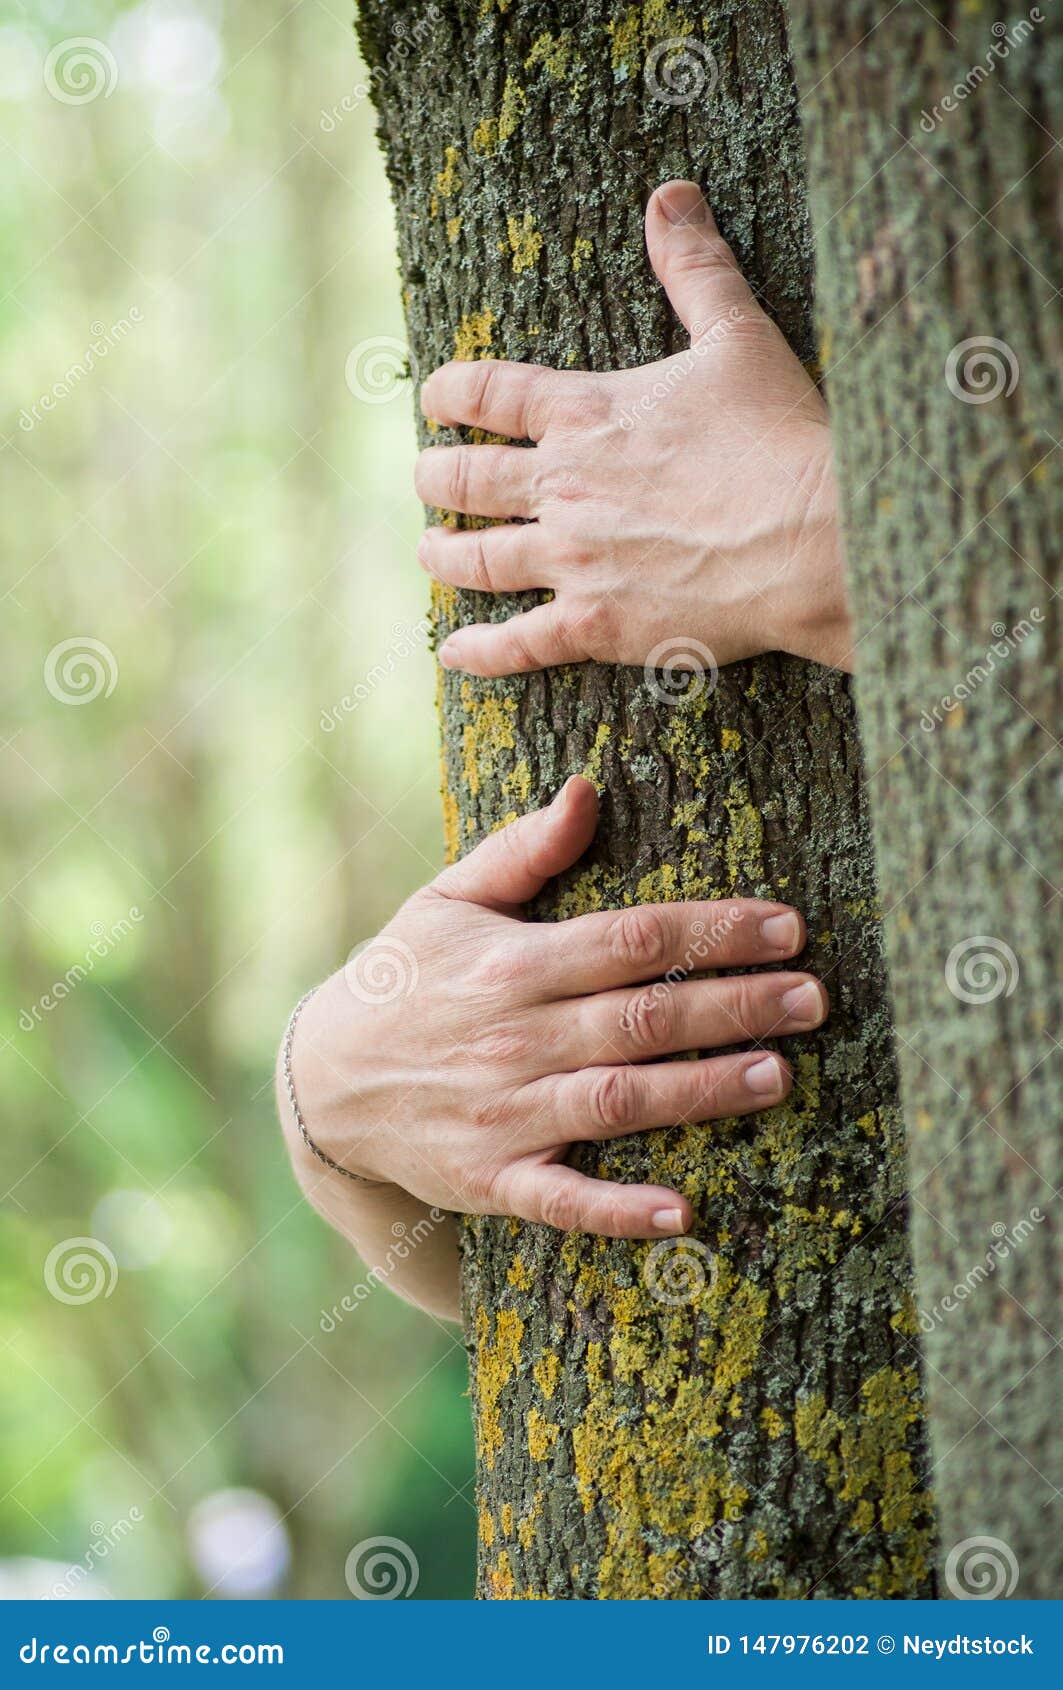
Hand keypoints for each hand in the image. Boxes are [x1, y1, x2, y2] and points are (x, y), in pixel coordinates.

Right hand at [287, 777, 827, 1238]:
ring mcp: (504, 1112)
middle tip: (813, 998)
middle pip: (643, 1018)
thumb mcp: (448, 899)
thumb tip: (590, 789)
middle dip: (734, 1006)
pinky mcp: (492, 1177)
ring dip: (702, 1091)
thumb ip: (523, 849)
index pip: (632, 939)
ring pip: (619, 1101)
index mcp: (514, 963)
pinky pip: (562, 1199)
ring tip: (778, 1074)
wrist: (324, 1082)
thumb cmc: (404, 978)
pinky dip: (618, 1210)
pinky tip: (681, 1215)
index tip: (788, 926)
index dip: (713, 931)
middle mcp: (516, 1036)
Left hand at [415, 179, 853, 676]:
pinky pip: (517, 642)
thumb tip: (670, 195)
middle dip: (437, 477)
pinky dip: (480, 650)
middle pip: (467, 479)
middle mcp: (561, 486)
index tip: (432, 398)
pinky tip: (454, 652)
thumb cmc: (778, 436)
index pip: (490, 394)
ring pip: (479, 559)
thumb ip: (695, 268)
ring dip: (445, 554)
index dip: (451, 392)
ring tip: (429, 551)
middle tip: (425, 479)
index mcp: (585, 413)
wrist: (809, 538)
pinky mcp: (595, 625)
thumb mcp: (739, 336)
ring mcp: (571, 560)